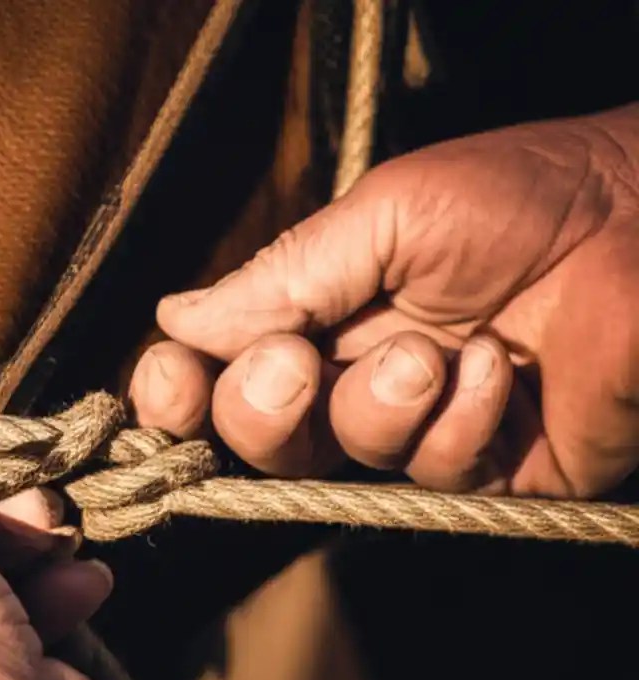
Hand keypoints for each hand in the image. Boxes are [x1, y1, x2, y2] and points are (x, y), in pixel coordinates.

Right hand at [131, 102, 637, 497]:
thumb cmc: (518, 198)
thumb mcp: (381, 218)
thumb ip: (282, 276)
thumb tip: (174, 317)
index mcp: (318, 314)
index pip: (219, 368)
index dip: (179, 390)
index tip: (168, 379)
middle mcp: (355, 375)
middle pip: (258, 434)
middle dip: (262, 407)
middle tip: (301, 361)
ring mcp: (420, 428)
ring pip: (340, 459)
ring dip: (379, 402)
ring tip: (439, 347)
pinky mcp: (488, 470)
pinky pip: (431, 474)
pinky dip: (459, 420)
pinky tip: (498, 371)